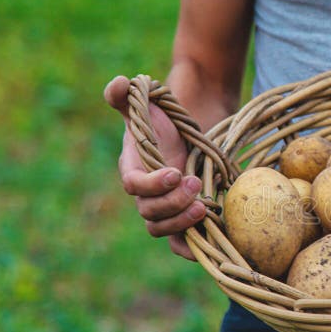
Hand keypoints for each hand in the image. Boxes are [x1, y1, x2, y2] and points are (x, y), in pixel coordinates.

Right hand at [104, 76, 205, 259]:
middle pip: (149, 212)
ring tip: (204, 208)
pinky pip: (180, 243)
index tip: (175, 172)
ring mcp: (164, 209)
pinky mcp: (183, 220)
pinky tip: (211, 240)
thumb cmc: (165, 121)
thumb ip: (127, 96)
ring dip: (182, 223)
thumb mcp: (147, 106)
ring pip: (163, 229)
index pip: (134, 185)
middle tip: (195, 185)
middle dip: (172, 203)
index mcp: (134, 168)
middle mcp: (146, 194)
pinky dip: (192, 248)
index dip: (152, 184)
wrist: (190, 138)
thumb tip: (119, 83)